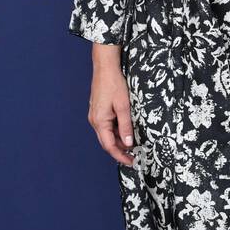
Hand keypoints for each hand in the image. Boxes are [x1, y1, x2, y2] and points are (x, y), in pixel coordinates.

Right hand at [87, 44, 134, 165]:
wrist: (105, 68)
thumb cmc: (114, 84)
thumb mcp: (123, 106)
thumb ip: (126, 126)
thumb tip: (129, 143)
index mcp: (99, 121)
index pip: (110, 146)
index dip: (121, 156)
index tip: (131, 162)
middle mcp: (94, 121)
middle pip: (107, 142)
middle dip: (120, 151)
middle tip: (134, 156)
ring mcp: (95, 116)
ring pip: (107, 134)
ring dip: (119, 141)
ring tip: (133, 144)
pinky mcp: (98, 111)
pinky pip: (106, 126)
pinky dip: (116, 132)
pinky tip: (126, 131)